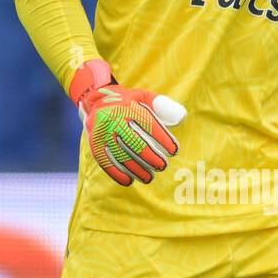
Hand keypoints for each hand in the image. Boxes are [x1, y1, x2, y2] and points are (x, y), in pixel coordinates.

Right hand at [69, 58, 185, 186]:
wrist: (95, 101)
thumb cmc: (127, 103)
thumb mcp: (144, 97)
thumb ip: (163, 105)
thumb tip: (182, 117)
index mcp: (128, 108)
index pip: (149, 125)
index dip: (163, 139)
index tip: (174, 151)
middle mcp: (114, 120)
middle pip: (135, 143)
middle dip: (151, 158)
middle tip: (162, 166)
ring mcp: (102, 133)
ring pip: (122, 156)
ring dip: (137, 169)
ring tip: (149, 177)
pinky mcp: (95, 144)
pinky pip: (106, 162)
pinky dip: (117, 174)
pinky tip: (129, 181)